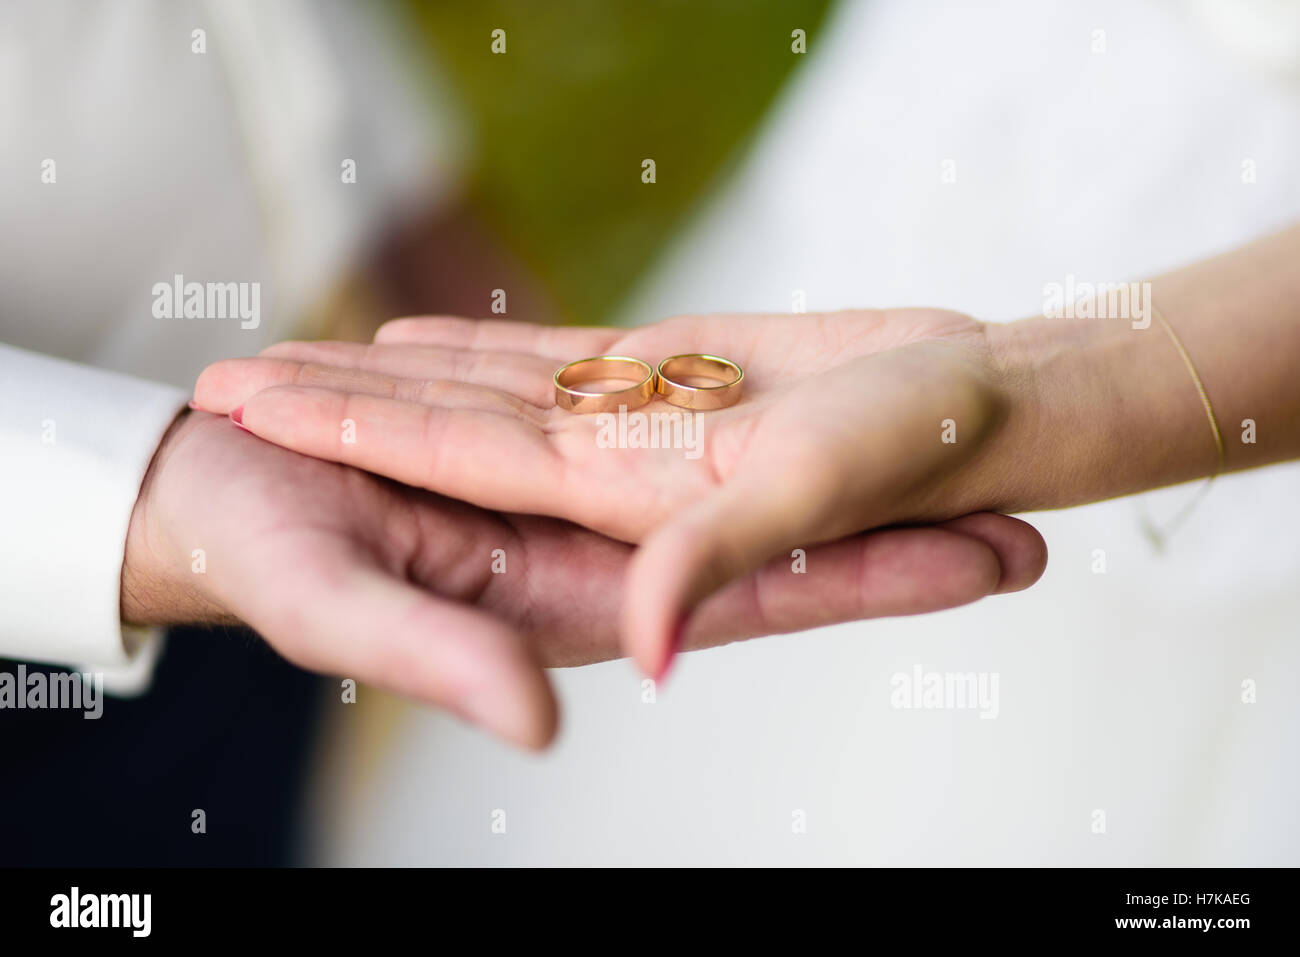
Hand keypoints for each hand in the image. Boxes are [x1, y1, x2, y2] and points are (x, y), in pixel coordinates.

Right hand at [192, 310, 1032, 675]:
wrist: (214, 481)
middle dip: (896, 527)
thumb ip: (439, 663)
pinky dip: (743, 407)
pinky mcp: (557, 433)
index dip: (873, 582)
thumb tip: (543, 729)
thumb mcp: (336, 610)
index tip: (988, 564)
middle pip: (778, 540)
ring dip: (841, 464)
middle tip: (1024, 511)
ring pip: (738, 472)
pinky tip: (810, 396)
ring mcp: (587, 488)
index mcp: (575, 597)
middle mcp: (603, 546)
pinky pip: (670, 412)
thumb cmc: (260, 553)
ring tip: (953, 440)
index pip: (758, 597)